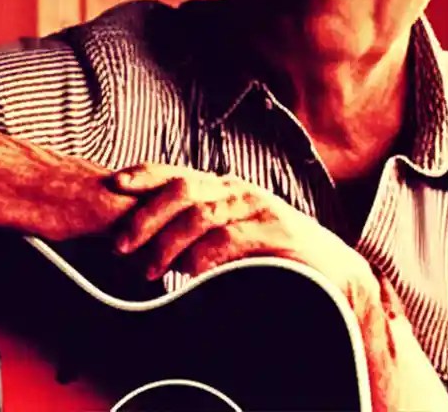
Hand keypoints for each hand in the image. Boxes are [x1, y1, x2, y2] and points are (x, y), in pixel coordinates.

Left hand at [110, 163, 376, 299]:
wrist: (335, 274)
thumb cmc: (277, 258)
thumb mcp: (231, 239)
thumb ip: (198, 235)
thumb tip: (149, 247)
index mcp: (224, 188)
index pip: (176, 173)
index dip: (143, 175)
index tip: (112, 186)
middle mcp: (238, 191)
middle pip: (181, 190)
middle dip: (145, 217)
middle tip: (121, 247)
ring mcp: (259, 208)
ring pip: (201, 214)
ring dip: (168, 243)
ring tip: (149, 270)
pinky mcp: (276, 231)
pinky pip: (231, 238)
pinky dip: (204, 255)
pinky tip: (188, 272)